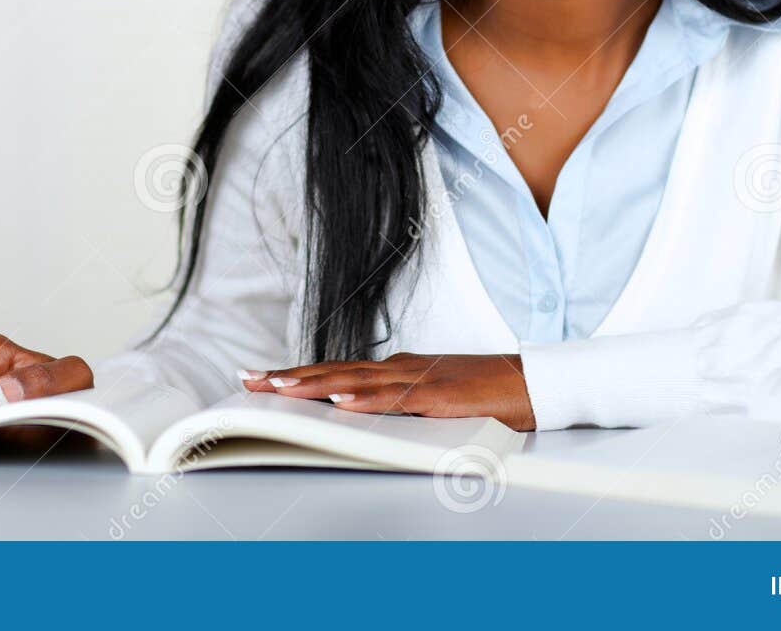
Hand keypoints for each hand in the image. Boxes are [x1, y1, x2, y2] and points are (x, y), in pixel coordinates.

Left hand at [239, 352, 535, 430]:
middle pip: (334, 371)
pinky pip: (397, 399)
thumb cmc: (483, 392)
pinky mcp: (439, 395)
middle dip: (289, 376)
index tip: (259, 375)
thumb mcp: (430, 397)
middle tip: (249, 378)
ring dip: (315, 385)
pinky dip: (368, 400)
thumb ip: (396, 401)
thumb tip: (358, 411)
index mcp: (395, 370)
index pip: (335, 370)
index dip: (296, 373)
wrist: (531, 381)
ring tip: (280, 387)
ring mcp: (418, 379)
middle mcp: (399, 368)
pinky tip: (342, 403)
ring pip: (356, 381)